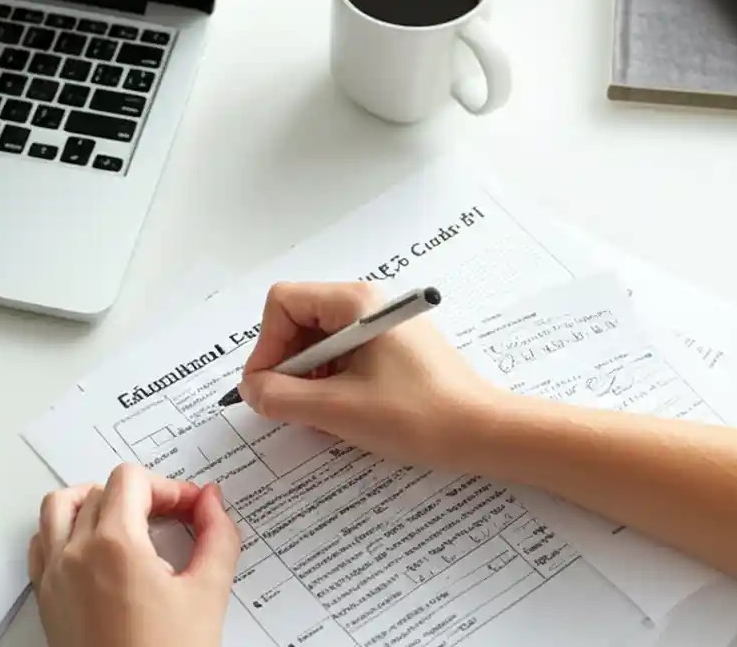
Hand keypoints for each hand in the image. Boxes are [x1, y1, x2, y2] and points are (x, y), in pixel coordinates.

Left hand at [28, 465, 240, 646]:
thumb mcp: (208, 593)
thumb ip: (217, 536)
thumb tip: (211, 501)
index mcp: (115, 544)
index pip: (132, 480)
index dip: (168, 487)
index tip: (190, 509)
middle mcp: (75, 553)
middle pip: (101, 490)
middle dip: (141, 496)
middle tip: (173, 520)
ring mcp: (54, 576)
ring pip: (59, 508)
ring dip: (92, 502)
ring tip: (127, 522)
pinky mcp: (46, 599)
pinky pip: (41, 544)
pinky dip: (63, 532)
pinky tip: (93, 549)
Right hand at [239, 282, 497, 468]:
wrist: (485, 433)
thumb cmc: (417, 416)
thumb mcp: (337, 409)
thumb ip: (282, 397)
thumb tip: (251, 389)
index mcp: (356, 304)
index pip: (284, 303)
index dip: (266, 346)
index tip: (267, 389)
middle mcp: (369, 304)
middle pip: (300, 320)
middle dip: (288, 365)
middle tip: (292, 406)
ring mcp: (384, 326)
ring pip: (321, 343)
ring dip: (310, 379)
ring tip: (324, 415)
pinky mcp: (395, 349)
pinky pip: (346, 357)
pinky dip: (334, 384)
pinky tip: (346, 414)